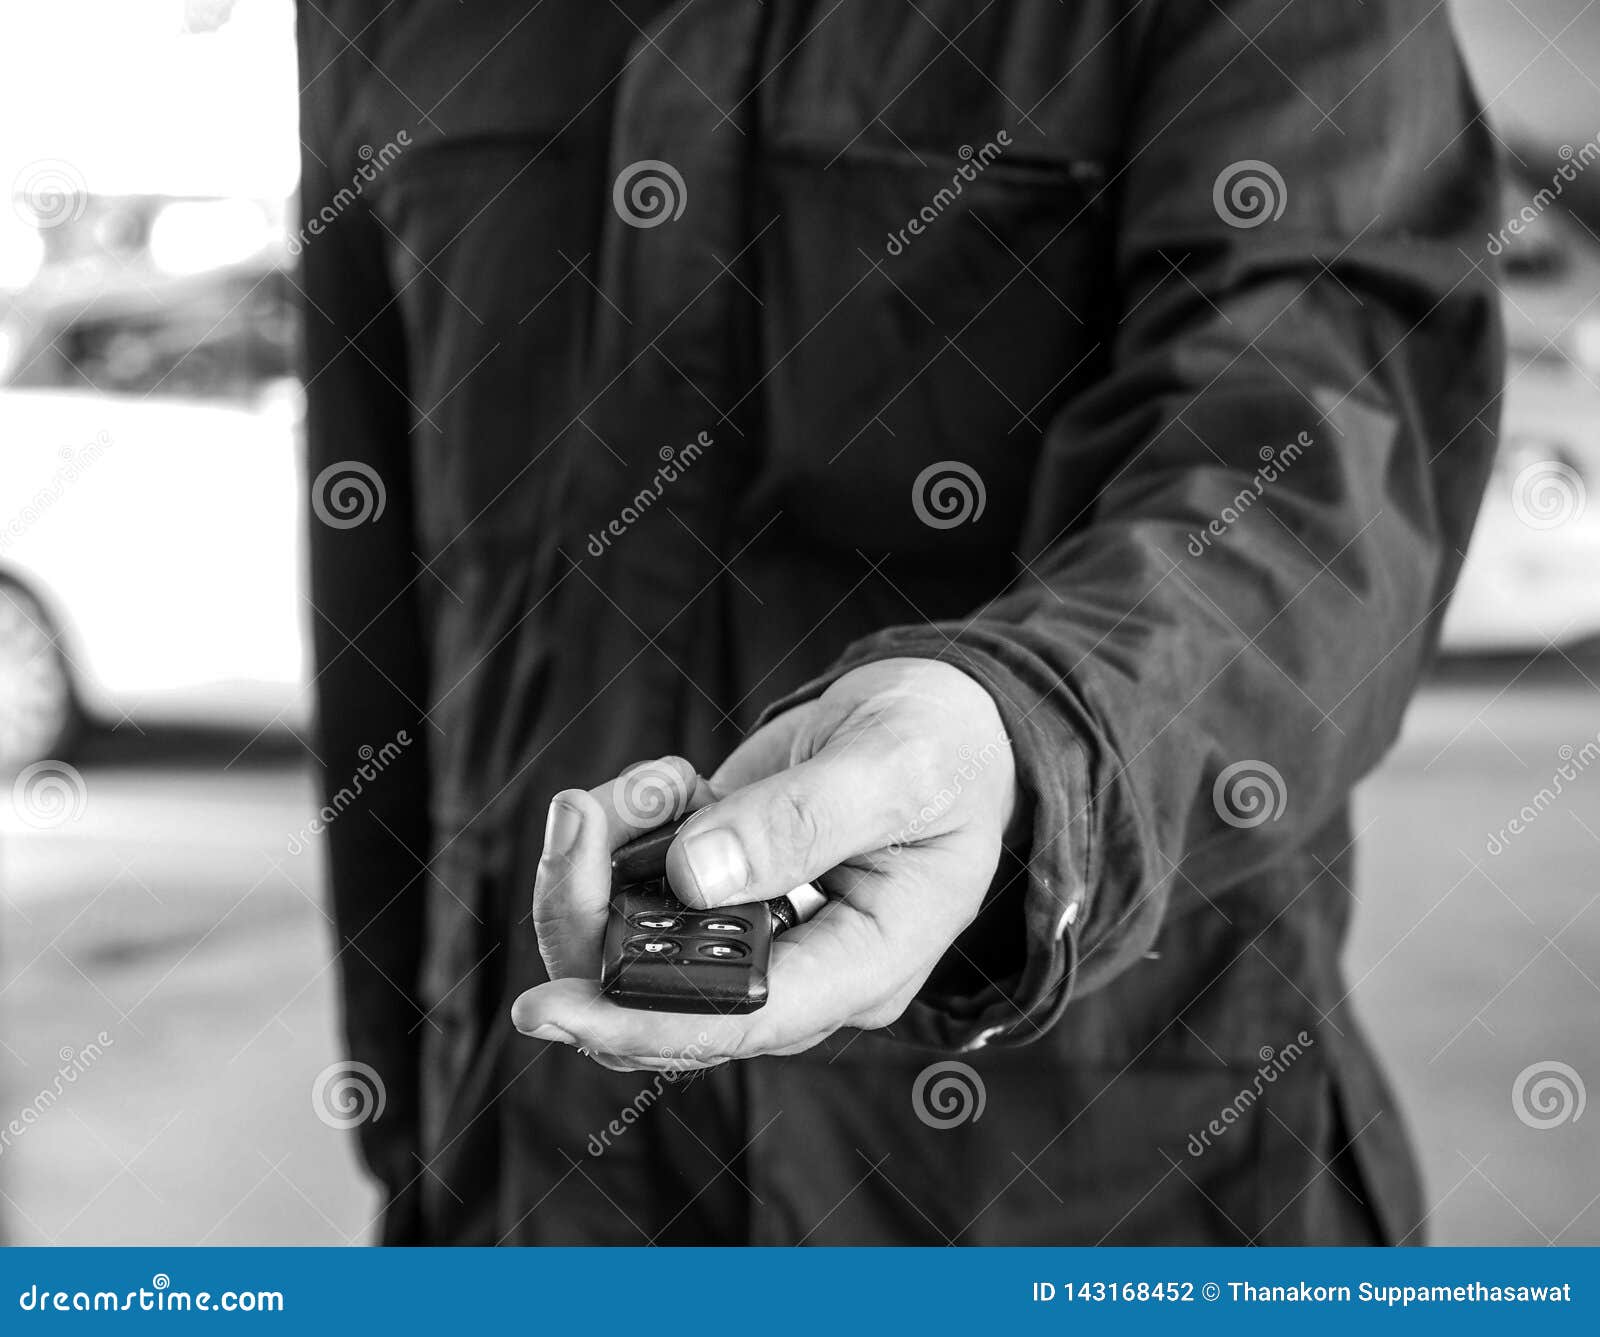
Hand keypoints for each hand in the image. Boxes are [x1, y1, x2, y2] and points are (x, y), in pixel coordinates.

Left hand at [512, 657, 1016, 1070]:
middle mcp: (801, 971)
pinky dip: (624, 829)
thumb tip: (690, 877)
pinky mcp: (720, 892)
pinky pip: (636, 888)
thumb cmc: (947, 748)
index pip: (740, 1019)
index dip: (639, 1020)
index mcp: (865, 965)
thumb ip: (803, 819)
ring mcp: (755, 935)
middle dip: (589, 913)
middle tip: (578, 813)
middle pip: (660, 998)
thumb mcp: (897, 767)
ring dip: (600, 863)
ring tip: (646, 781)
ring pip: (630, 947)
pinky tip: (668, 780)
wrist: (945, 719)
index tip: (546, 1006)